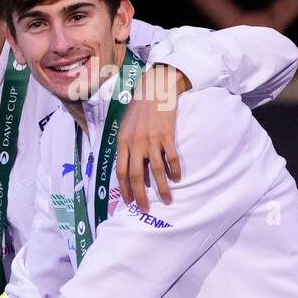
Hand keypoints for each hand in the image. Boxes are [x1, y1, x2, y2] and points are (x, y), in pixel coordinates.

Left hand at [116, 64, 188, 211]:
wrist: (155, 89)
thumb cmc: (139, 110)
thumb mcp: (125, 127)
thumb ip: (125, 146)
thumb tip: (128, 168)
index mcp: (122, 142)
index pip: (120, 172)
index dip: (125, 189)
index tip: (130, 202)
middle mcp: (134, 143)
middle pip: (135, 175)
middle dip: (140, 195)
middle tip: (146, 209)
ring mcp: (151, 139)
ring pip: (155, 170)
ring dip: (161, 188)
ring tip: (167, 200)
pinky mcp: (167, 134)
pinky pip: (171, 157)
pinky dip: (174, 170)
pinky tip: (176, 179)